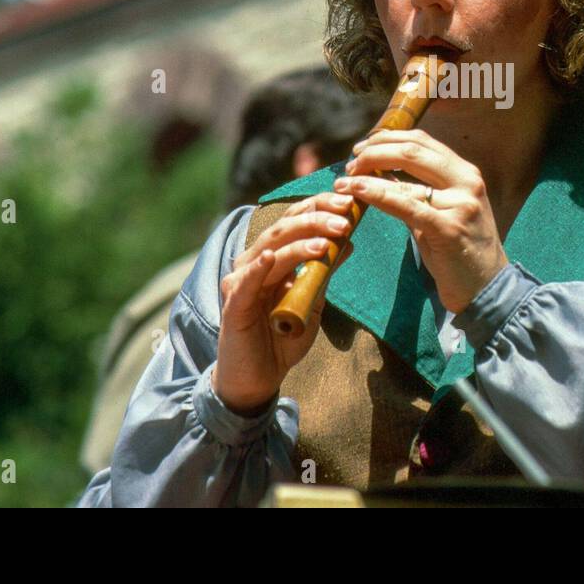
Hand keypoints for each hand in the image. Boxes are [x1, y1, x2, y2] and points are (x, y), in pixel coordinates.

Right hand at [212, 191, 356, 414]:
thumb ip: (324, 272)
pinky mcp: (234, 306)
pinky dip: (259, 267)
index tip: (350, 203)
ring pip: (270, 250)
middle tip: (344, 217)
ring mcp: (241, 283)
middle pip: (283, 228)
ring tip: (327, 241)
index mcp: (272, 258)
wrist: (258, 380)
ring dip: (300, 242)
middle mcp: (253, 263)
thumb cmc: (281, 339)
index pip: (294, 221)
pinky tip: (272, 256)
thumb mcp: (311, 302)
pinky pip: (247, 282)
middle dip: (315, 218)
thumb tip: (349, 241)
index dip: (319, 207)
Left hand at [336, 128, 508, 314]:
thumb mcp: (443, 211)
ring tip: (344, 181)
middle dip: (374, 151)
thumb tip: (381, 173)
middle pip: (412, 151)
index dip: (387, 138)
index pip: (421, 140)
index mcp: (465, 172)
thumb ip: (417, 191)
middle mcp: (466, 182)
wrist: (488, 287)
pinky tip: (357, 191)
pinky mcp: (449, 229)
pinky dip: (377, 194)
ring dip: (367, 176)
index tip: (361, 148)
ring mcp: (460, 204)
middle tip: (350, 163)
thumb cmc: (460, 250)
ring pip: (406, 180)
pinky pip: (406, 206)